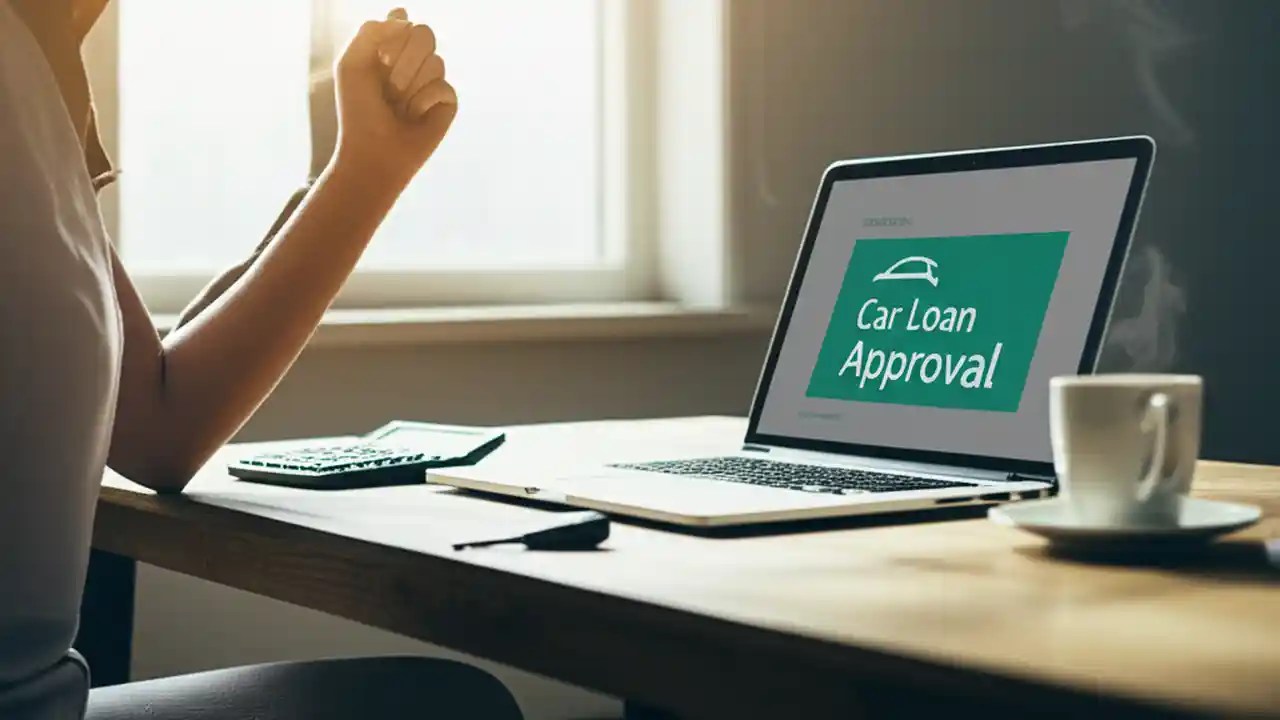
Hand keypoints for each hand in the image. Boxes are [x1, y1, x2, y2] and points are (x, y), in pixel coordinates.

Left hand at [333, 9, 456, 184]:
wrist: (373, 150)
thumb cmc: (359, 110)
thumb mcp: (352, 63)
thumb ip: (371, 30)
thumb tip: (406, 18)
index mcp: (390, 48)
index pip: (402, 21)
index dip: (393, 36)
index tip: (379, 59)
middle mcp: (414, 61)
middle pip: (425, 33)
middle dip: (403, 59)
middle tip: (388, 85)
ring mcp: (432, 80)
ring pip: (435, 61)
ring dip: (410, 85)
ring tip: (399, 106)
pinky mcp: (447, 101)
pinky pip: (443, 85)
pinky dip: (423, 101)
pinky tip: (414, 117)